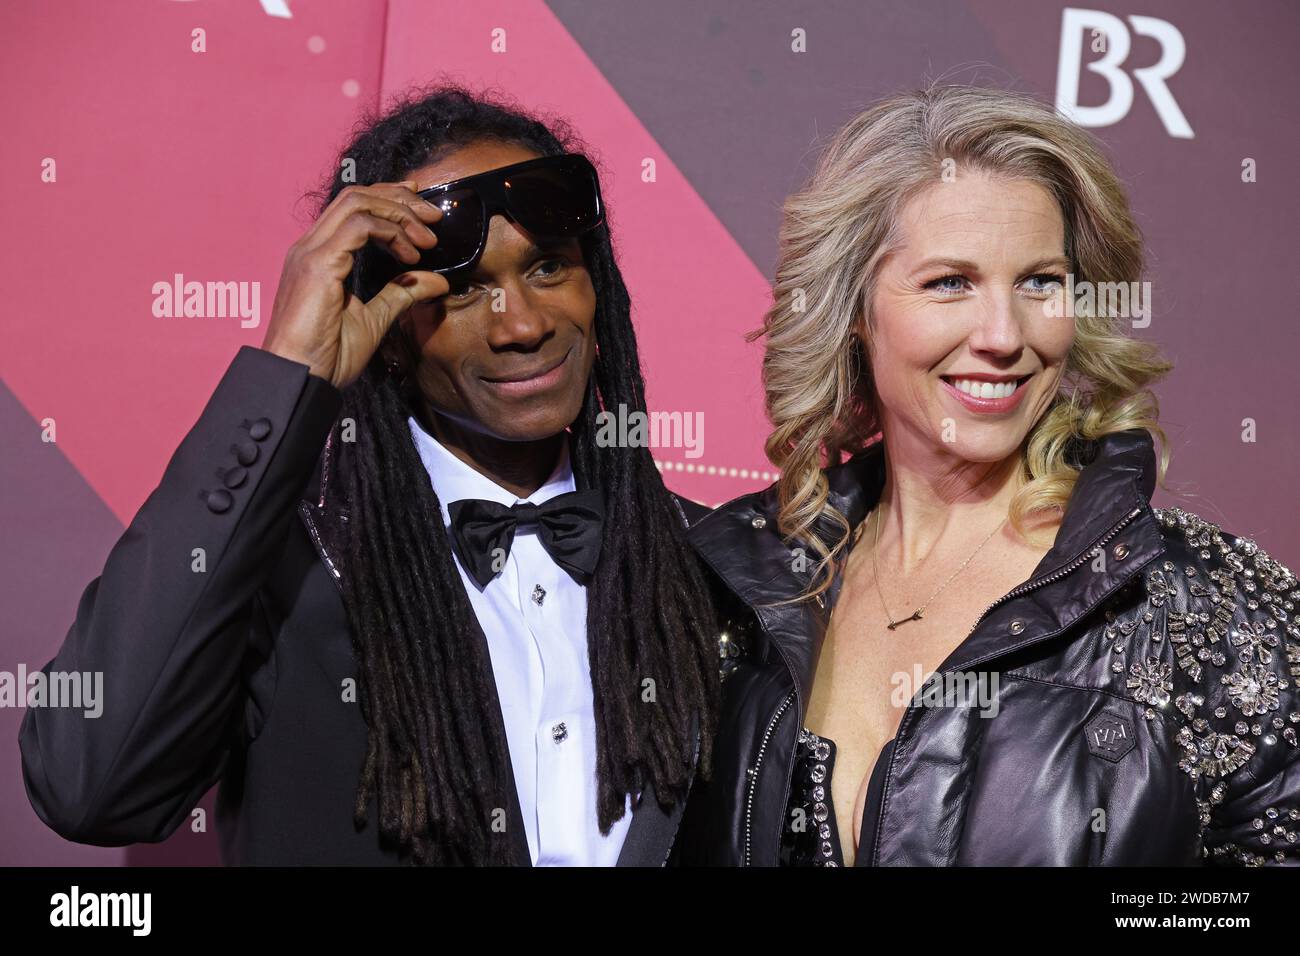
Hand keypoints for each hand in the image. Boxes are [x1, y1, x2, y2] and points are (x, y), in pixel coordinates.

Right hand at [261, 180, 448, 388]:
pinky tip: (409, 256)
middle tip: (434, 217)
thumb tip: (436, 281)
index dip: (389, 199)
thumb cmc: (327, 356)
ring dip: (399, 214)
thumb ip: (401, 294)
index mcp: (319, 255)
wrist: (301, 380)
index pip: (353, 206)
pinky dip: (390, 233)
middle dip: (400, 199)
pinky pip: (359, 227)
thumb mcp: (375, 319)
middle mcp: (311, 246)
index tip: (422, 210)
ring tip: (426, 240)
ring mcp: (311, 252)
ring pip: (358, 202)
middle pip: (357, 195)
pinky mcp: (318, 265)